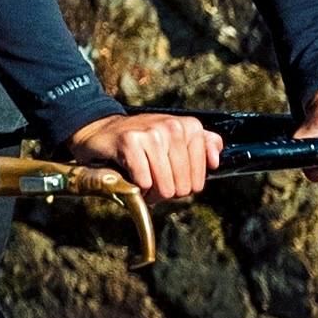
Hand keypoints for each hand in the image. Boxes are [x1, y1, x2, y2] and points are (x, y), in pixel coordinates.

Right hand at [69, 108, 221, 202]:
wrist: (101, 131)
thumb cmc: (141, 142)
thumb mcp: (175, 139)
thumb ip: (203, 144)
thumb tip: (216, 160)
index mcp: (191, 127)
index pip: (198, 182)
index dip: (180, 187)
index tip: (167, 177)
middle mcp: (174, 127)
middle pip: (181, 187)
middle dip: (164, 190)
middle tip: (150, 178)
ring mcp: (152, 133)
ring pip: (164, 187)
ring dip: (149, 191)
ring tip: (140, 177)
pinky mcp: (130, 142)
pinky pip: (144, 182)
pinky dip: (135, 186)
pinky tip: (129, 174)